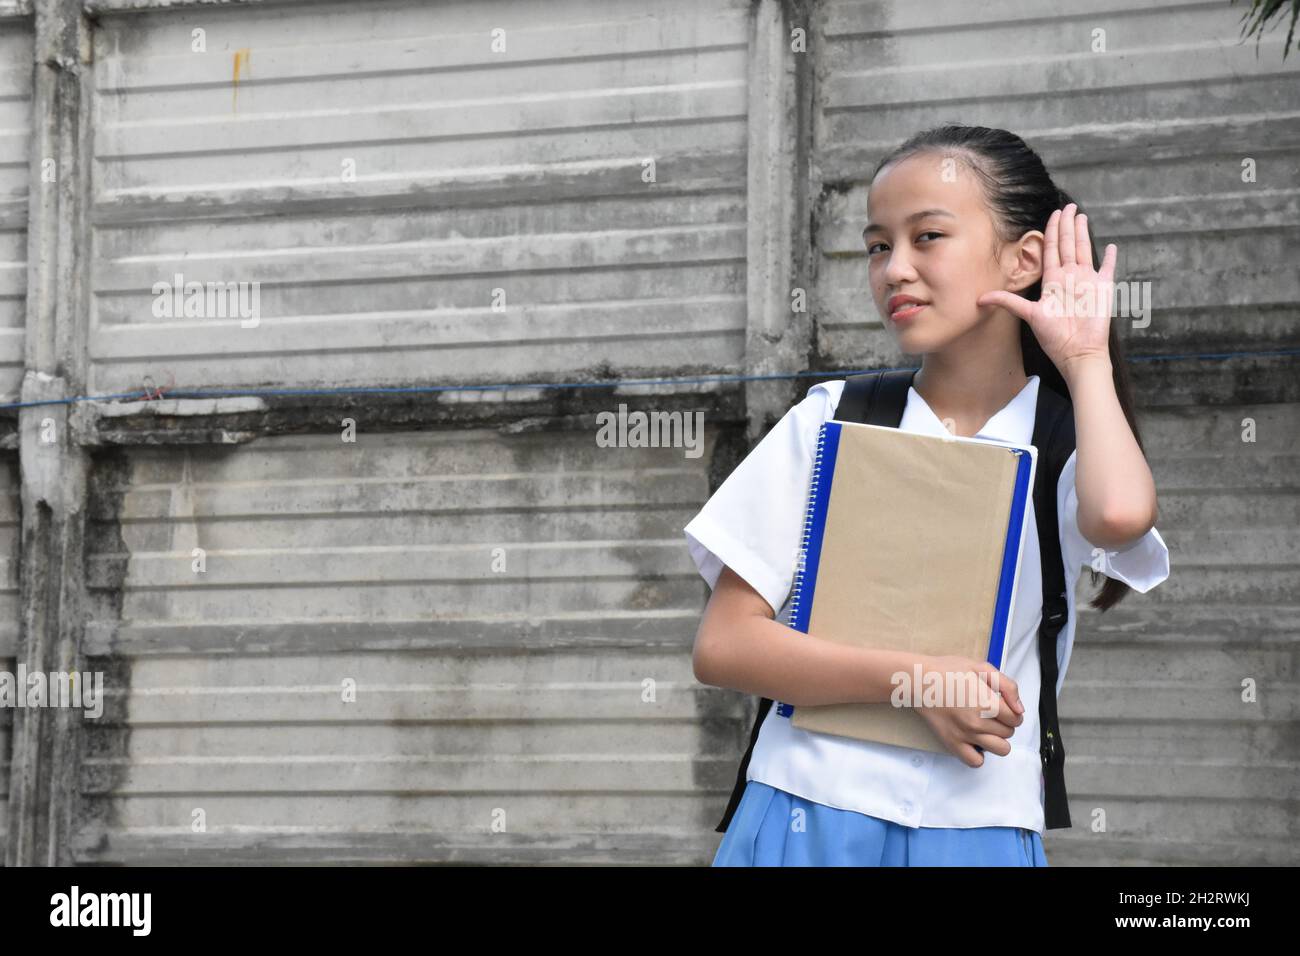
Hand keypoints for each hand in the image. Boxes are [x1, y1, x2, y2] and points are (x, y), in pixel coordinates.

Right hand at [913, 655, 1023, 767]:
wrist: (919, 681)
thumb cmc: (948, 671)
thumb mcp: (981, 667)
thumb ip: (1007, 686)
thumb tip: (1020, 709)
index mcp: (987, 703)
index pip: (1017, 719)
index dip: (1013, 711)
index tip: (1003, 706)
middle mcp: (978, 723)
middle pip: (1009, 733)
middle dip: (1004, 723)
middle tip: (990, 712)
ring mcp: (965, 736)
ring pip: (1000, 749)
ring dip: (997, 739)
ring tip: (985, 727)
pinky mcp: (952, 744)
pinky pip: (976, 762)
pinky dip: (980, 754)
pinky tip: (975, 741)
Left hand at [977, 203, 1116, 376]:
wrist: (1077, 351)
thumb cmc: (1054, 336)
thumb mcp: (1029, 315)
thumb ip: (1007, 302)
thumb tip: (978, 300)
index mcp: (1053, 281)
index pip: (1052, 249)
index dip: (1052, 231)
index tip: (1052, 214)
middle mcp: (1069, 277)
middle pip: (1068, 244)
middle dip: (1067, 224)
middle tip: (1067, 205)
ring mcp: (1087, 281)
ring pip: (1084, 250)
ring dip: (1082, 233)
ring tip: (1081, 215)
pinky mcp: (1103, 289)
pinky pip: (1107, 269)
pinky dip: (1109, 258)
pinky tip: (1110, 246)